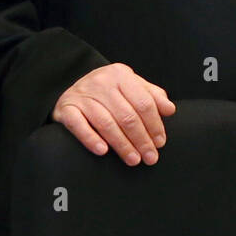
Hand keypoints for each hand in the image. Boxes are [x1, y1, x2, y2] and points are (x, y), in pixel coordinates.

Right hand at [52, 63, 175, 165]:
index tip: (160, 143)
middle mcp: (101, 82)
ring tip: (133, 160)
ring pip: (106, 123)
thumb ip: (152, 96)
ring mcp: (82, 95)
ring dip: (122, 145)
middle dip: (141, 139)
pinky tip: (103, 151)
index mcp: (121, 75)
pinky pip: (79, 126)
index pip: (144, 102)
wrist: (72, 87)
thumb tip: (170, 110)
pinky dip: (91, 139)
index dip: (155, 124)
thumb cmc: (109, 90)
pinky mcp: (66, 109)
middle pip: (127, 115)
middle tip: (150, 158)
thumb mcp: (131, 86)